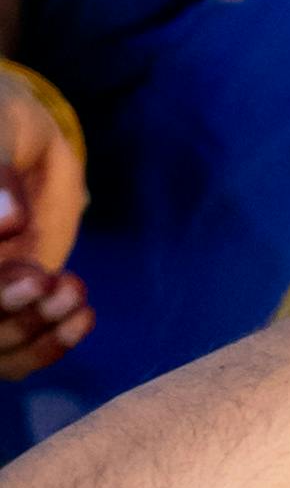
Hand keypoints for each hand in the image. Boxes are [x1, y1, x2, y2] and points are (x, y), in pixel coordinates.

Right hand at [0, 61, 89, 387]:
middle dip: (7, 305)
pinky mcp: (3, 316)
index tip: (24, 249)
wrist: (22, 144)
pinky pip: (13, 359)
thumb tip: (9, 221)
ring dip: (35, 327)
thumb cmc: (4, 127)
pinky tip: (84, 316)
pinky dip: (49, 347)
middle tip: (51, 280)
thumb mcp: (0, 135)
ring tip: (75, 289)